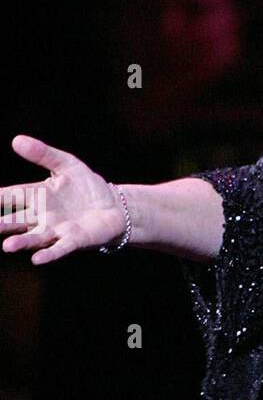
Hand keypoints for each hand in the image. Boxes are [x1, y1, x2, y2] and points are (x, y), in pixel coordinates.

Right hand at [1, 135, 124, 264]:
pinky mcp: (75, 240)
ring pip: (34, 236)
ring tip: (7, 246)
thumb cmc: (87, 186)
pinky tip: (37, 259)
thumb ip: (43, 154)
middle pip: (15, 220)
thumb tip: (16, 140)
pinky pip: (59, 248)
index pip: (9, 196)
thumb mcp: (66, 164)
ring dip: (21, 242)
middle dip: (1, 224)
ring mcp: (57, 230)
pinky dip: (49, 253)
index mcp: (36, 196)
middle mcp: (41, 216)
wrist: (114, 206)